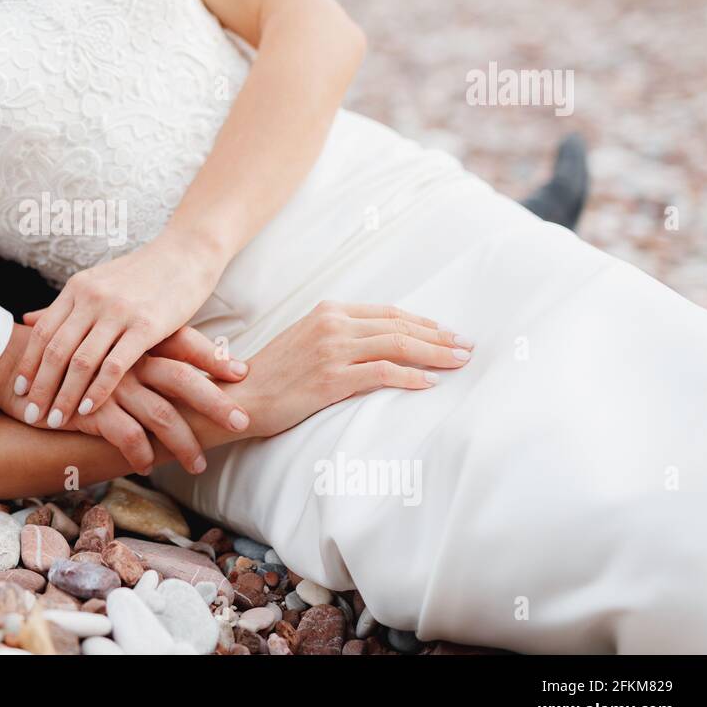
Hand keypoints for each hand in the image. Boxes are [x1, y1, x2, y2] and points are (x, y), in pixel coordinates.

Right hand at [0, 322, 247, 473]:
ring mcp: (110, 382)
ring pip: (161, 413)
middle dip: (216, 402)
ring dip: (184, 442)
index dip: (214, 357)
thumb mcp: (101, 345)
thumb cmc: (63, 355)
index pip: (184, 342)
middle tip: (242, 422)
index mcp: (134, 336)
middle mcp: (128, 357)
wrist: (11, 361)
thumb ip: (132, 348)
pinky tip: (147, 468)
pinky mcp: (90, 408)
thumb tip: (165, 361)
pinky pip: (125, 434)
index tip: (244, 373)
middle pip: (184, 378)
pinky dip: (140, 453)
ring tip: (199, 465)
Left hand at [11, 231, 226, 431]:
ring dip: (65, 395)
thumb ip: (64, 305)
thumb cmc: (142, 273)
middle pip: (55, 350)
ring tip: (55, 421)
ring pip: (80, 361)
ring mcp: (118, 312)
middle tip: (31, 415)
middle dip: (40, 387)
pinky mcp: (147, 325)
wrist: (187, 252)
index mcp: (78, 289)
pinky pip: (114, 365)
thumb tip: (26, 320)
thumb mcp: (97, 282)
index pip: (43, 332)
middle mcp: (92, 298)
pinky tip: (88, 410)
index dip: (27, 363)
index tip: (18, 390)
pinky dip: (98, 391)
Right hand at [224, 300, 474, 435]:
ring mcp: (332, 350)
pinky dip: (411, 377)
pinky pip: (382, 373)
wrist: (240, 395)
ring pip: (398, 345)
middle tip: (466, 346)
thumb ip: (338, 335)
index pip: (388, 313)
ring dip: (435, 354)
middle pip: (400, 326)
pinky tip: (429, 383)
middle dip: (439, 336)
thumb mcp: (305, 340)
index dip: (423, 322)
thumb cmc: (273, 374)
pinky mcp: (332, 378)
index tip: (447, 333)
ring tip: (459, 362)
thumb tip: (376, 343)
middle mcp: (333, 324)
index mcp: (328, 311)